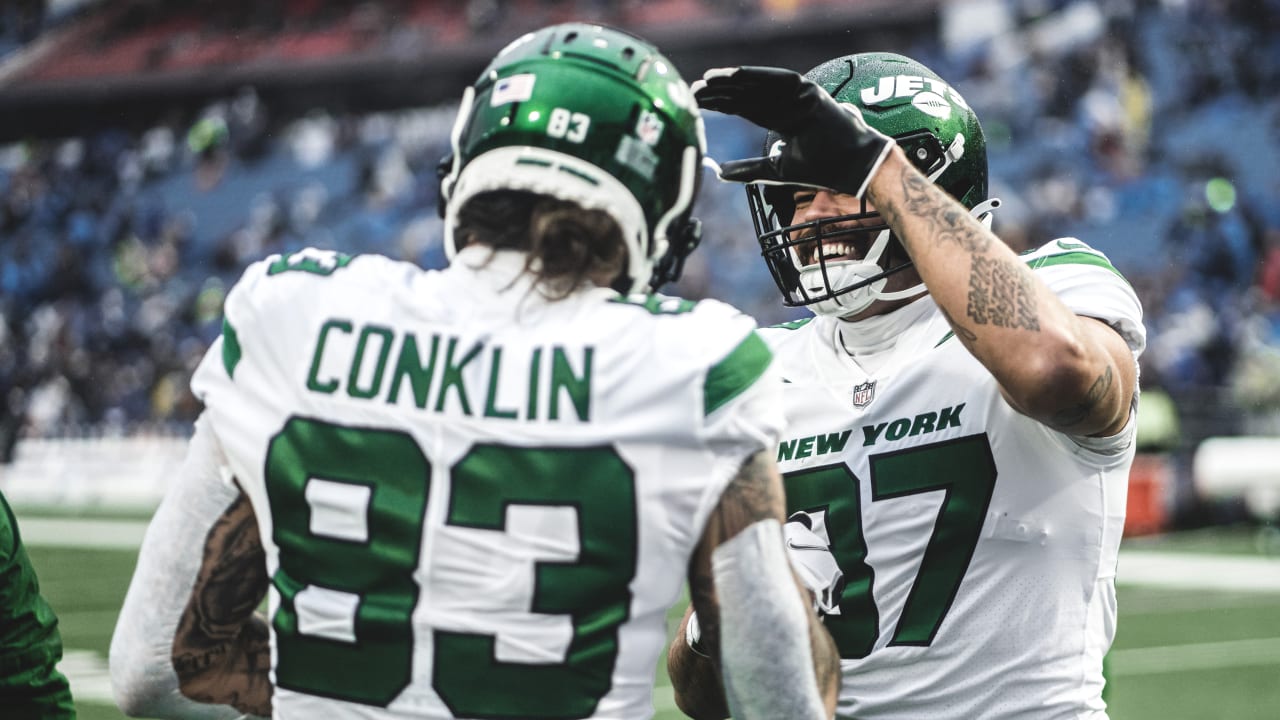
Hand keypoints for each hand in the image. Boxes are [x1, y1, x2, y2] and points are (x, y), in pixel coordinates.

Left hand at [692, 66, 894, 197]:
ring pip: (758, 85)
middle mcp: (786, 103)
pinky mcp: (807, 89)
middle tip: (693, 90)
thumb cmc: (819, 169)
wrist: (850, 167)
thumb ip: (748, 169)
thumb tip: (718, 172)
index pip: (743, 108)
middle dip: (720, 92)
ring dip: (733, 81)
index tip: (695, 103)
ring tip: (708, 80)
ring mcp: (797, 95)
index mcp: (779, 118)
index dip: (720, 104)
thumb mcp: (775, 169)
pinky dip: (755, 76)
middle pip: (746, 94)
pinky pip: (777, 79)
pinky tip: (733, 75)